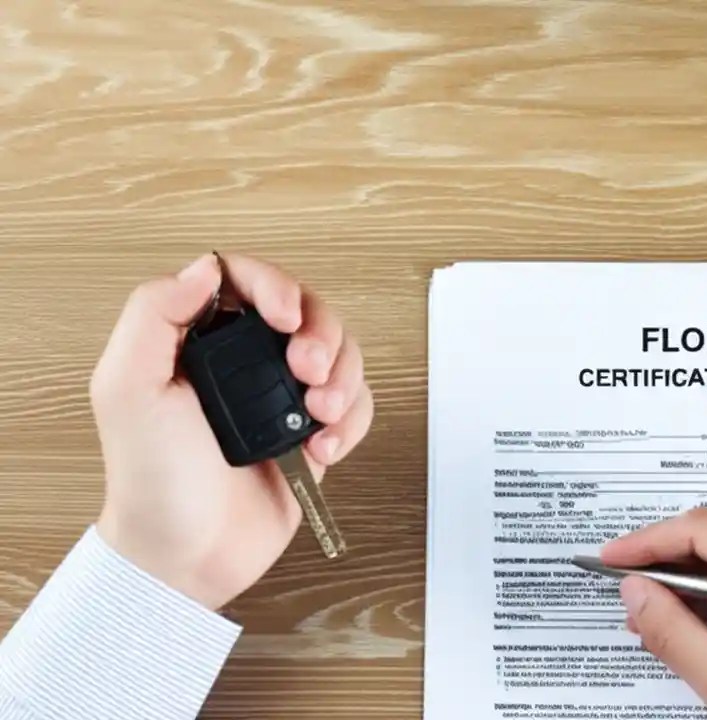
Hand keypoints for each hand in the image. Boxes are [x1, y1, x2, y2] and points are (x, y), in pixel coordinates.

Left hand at [90, 253, 373, 610]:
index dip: (275, 286)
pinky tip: (323, 447)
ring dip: (343, 378)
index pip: (244, 280)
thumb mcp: (127, 388)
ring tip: (320, 413)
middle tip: (307, 371)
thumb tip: (204, 269)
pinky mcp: (310, 435)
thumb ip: (153, 315)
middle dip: (321, 335)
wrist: (186, 557)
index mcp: (196, 341)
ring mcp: (279, 398)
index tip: (285, 317)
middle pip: (306, 312)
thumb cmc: (150, 481)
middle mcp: (241, 363)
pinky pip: (355, 406)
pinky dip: (351, 422)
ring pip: (339, 355)